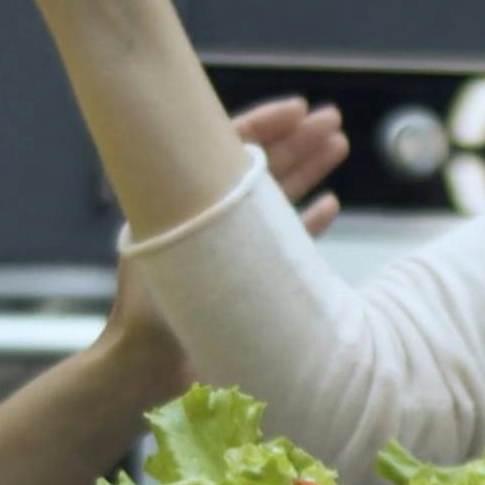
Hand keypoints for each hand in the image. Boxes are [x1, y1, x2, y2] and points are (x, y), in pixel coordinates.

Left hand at [99, 91, 351, 406]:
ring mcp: (227, 250)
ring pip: (274, 199)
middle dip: (295, 140)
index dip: (264, 125)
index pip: (225, 149)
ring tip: (339, 144)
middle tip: (332, 119)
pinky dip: (308, 223)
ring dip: (308, 170)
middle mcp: (205, 219)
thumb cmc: (145, 317)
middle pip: (256, 168)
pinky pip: (282, 244)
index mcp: (180, 203)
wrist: (146, 375)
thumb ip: (196, 212)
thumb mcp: (166, 249)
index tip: (298, 110)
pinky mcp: (246, 281)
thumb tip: (231, 159)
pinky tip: (332, 203)